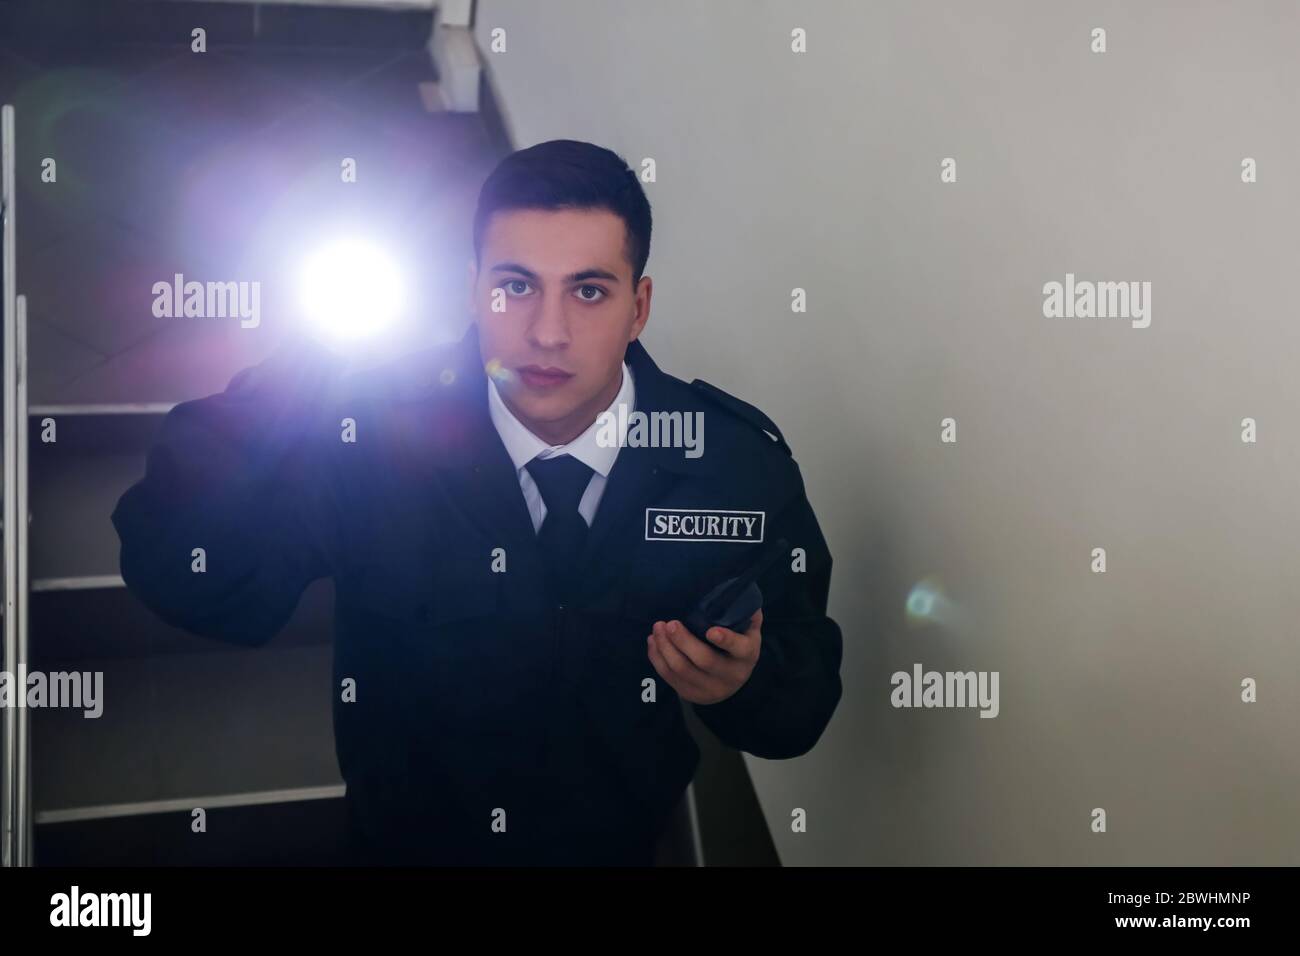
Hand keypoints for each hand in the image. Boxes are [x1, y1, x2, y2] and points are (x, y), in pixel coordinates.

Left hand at [646, 609, 762, 704]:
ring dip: (665, 647)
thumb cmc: (737, 645)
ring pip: (682, 669)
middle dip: (683, 641)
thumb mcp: (747, 630)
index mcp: (747, 655)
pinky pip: (669, 677)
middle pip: (704, 660)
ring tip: (657, 629)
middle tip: (670, 624)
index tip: (711, 631)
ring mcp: (710, 689)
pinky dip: (657, 658)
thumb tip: (740, 592)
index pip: (739, 648)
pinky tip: (653, 642)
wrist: (732, 678)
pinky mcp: (691, 694)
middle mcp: (731, 676)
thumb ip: (746, 613)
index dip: (726, 640)